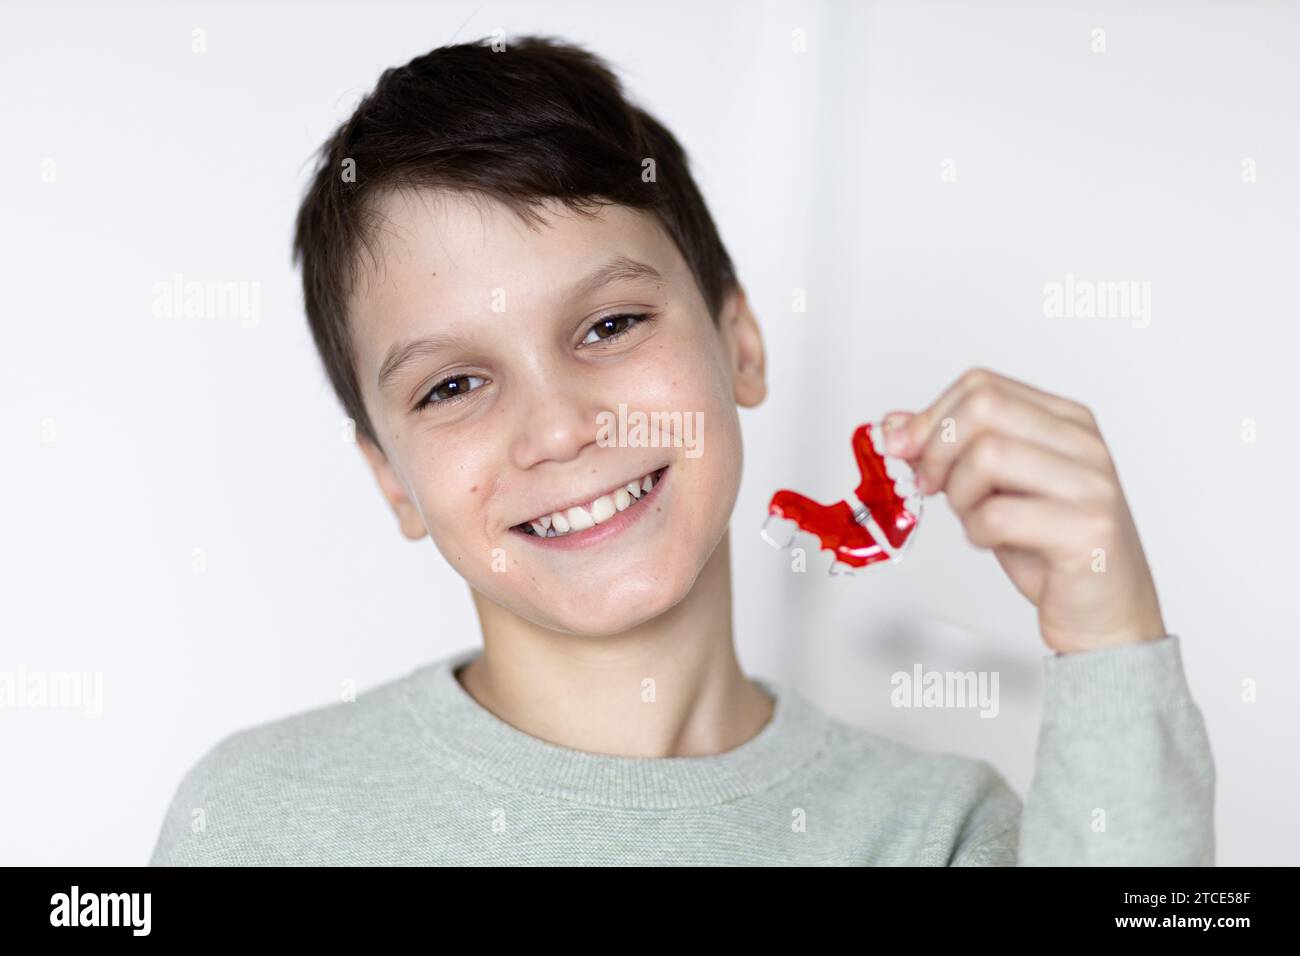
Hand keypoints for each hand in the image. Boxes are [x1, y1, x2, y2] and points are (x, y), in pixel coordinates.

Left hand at [882, 368, 1165, 654]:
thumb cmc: (1050, 550)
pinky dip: (975, 532)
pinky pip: (997, 515)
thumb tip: (894, 425)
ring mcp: (1091, 485)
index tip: (906, 452)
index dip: (930, 418)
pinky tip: (992, 542)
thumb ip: (952, 451)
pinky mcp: (1087, 531)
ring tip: (974, 518)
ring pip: (987, 454)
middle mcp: (1084, 444)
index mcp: (1066, 421)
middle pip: (982, 407)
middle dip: (937, 450)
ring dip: (959, 494)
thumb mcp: (994, 488)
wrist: (1105, 614)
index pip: (981, 385)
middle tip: (933, 488)